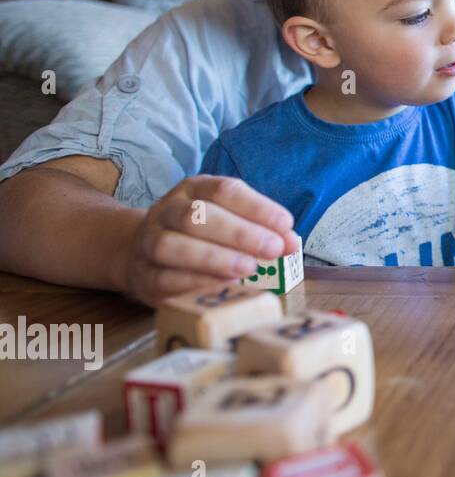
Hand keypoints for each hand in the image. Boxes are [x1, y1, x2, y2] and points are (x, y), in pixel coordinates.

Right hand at [118, 175, 297, 306]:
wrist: (142, 250)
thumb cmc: (200, 234)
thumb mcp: (229, 219)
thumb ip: (260, 228)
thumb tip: (290, 242)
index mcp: (193, 190)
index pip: (224, 190)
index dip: (256, 207)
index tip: (286, 224)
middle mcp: (167, 211)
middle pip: (197, 216)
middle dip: (239, 233)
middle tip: (272, 249)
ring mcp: (149, 243)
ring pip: (172, 246)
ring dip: (214, 258)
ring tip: (248, 269)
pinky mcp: (144, 276)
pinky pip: (164, 279)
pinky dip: (195, 283)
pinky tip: (223, 286)